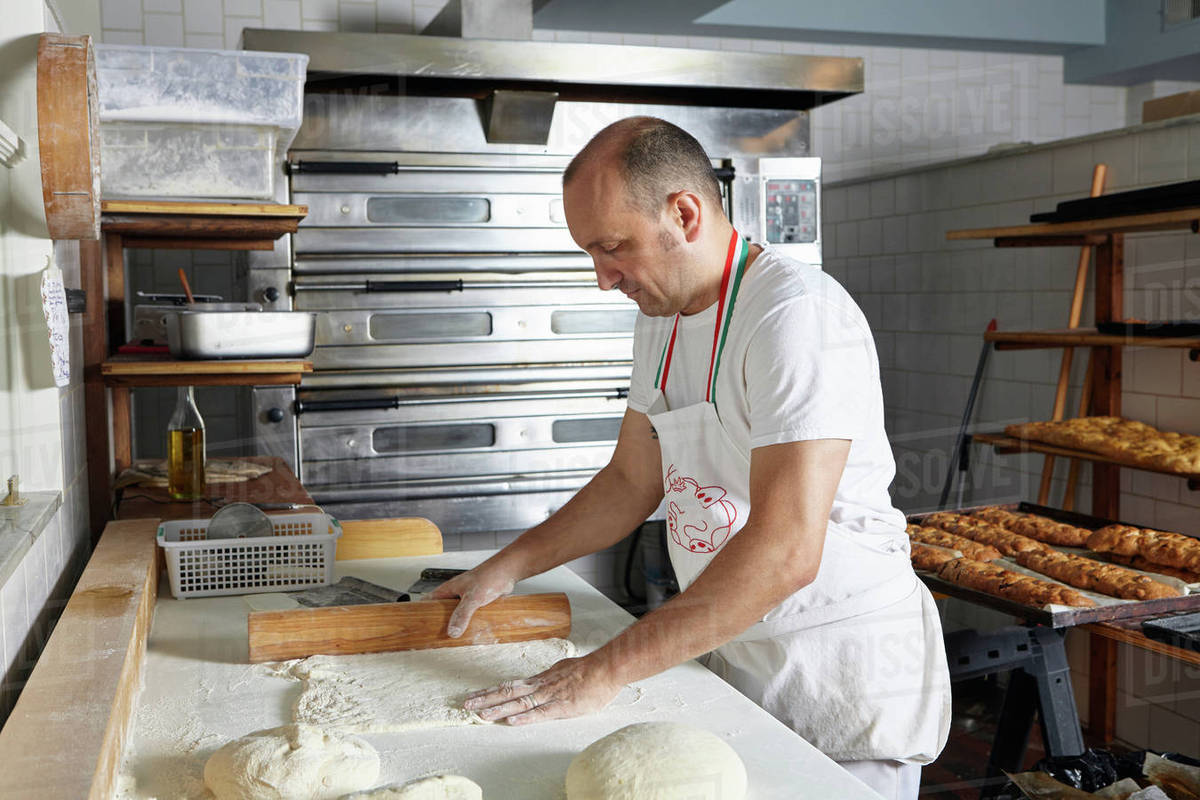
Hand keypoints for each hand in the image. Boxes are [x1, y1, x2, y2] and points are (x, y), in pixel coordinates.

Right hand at [428, 565, 515, 637]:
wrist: (508, 572)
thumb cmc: (489, 576)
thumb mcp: (473, 598)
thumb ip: (462, 614)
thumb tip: (453, 631)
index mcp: (448, 589)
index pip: (428, 601)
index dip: (421, 612)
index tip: (418, 626)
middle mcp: (455, 594)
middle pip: (441, 610)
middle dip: (439, 622)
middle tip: (436, 636)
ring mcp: (466, 598)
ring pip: (456, 613)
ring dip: (455, 623)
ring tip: (452, 638)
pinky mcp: (477, 602)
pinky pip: (469, 614)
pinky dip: (468, 622)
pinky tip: (470, 631)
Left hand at [463, 655, 620, 724]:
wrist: (606, 668)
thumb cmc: (589, 670)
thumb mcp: (564, 670)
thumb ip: (551, 678)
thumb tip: (543, 680)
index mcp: (541, 678)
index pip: (511, 685)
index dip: (492, 691)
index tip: (476, 695)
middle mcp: (541, 686)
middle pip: (508, 691)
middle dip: (486, 698)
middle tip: (466, 704)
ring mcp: (550, 695)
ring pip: (520, 702)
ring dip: (499, 708)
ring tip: (481, 715)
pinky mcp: (562, 706)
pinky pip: (541, 712)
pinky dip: (525, 717)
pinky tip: (511, 721)